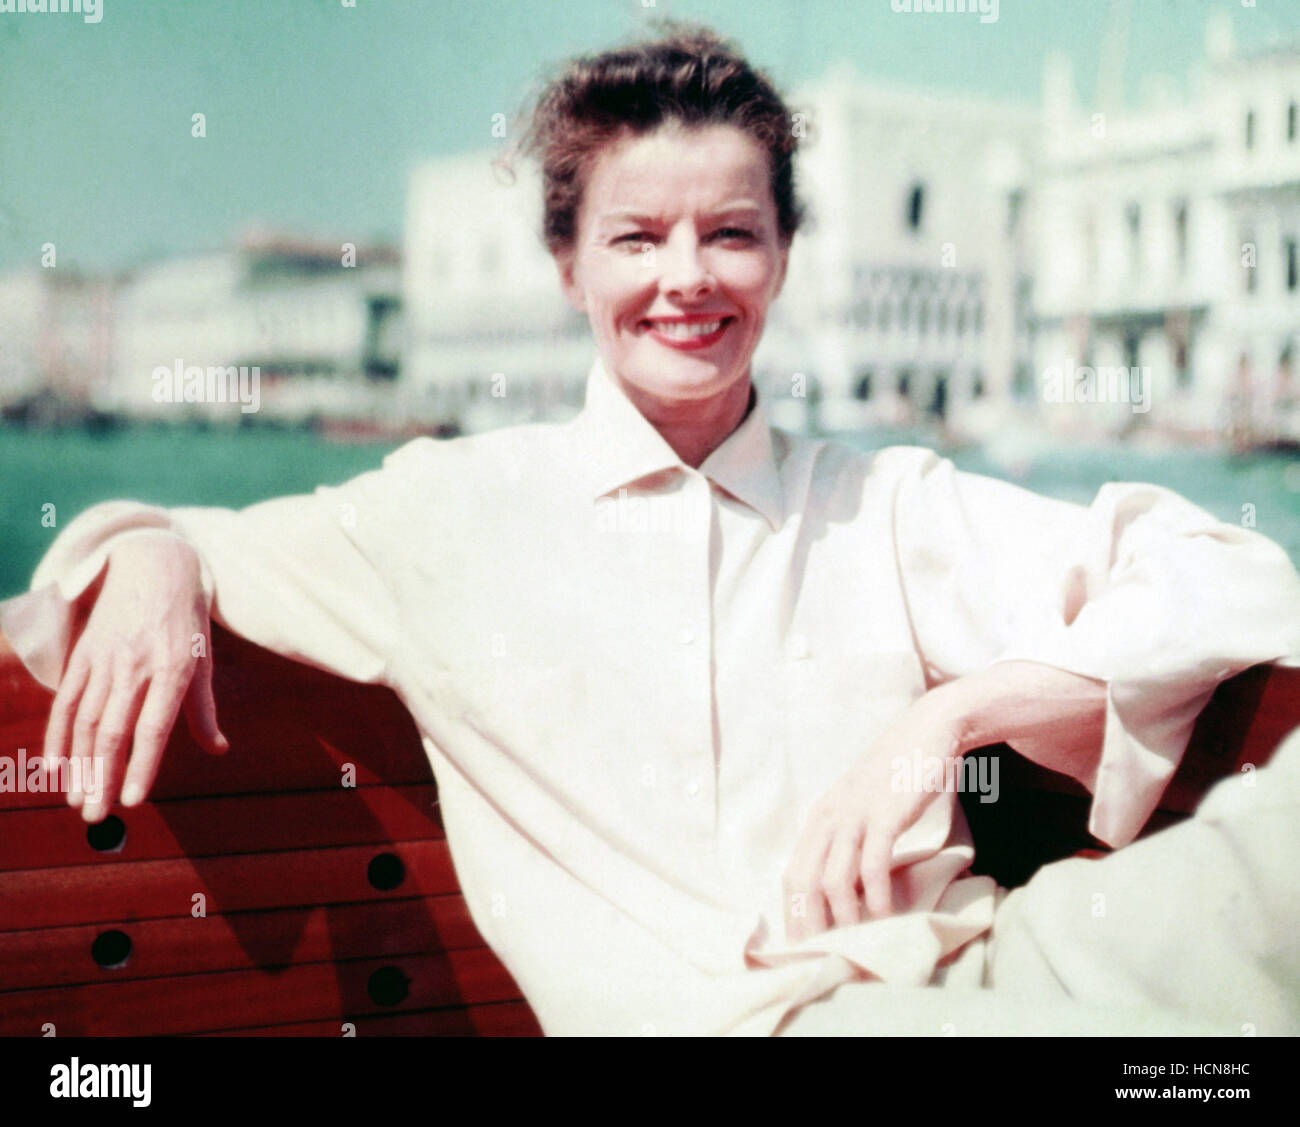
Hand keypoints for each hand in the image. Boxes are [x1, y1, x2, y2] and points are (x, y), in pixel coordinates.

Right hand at [43, 536, 228, 821]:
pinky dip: (58, 734)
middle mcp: (136, 667)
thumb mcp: (204, 660)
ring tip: (78, 800)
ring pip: (85, 721)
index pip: (153, 728)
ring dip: (78, 765)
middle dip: (102, 777)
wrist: (153, 566)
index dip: (141, 765)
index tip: (133, 800)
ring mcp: (105, 660)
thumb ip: (204, 710)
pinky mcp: (83, 654)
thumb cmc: (186, 621)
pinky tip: (55, 765)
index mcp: (173, 670)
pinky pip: (66, 700)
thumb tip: (218, 750)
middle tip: (96, 816)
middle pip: (113, 732)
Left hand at [782, 693, 961, 940]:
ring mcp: (855, 815)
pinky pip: (872, 867)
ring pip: (834, 879)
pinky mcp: (885, 816)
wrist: (929, 729)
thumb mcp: (862, 801)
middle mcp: (829, 816)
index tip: (802, 945)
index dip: (794, 912)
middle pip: (803, 880)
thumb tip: (849, 881)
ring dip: (843, 920)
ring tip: (855, 946)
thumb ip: (850, 832)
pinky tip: (884, 919)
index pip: (793, 872)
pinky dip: (874, 899)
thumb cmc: (900, 771)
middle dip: (809, 924)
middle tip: (821, 958)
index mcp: (820, 816)